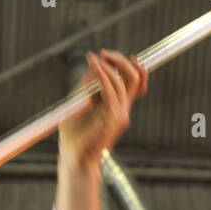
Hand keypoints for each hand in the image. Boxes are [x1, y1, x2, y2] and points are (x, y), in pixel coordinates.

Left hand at [58, 49, 147, 171]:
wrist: (74, 157)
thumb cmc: (74, 133)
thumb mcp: (80, 101)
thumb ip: (88, 83)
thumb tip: (94, 62)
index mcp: (119, 105)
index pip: (136, 82)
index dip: (130, 65)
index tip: (108, 55)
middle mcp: (123, 109)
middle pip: (135, 78)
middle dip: (121, 60)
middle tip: (104, 53)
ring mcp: (121, 114)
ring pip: (125, 82)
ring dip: (110, 65)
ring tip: (94, 57)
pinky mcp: (113, 120)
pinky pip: (112, 92)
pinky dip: (104, 76)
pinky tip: (95, 67)